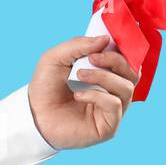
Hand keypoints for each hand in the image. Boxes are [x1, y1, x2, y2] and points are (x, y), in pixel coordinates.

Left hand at [27, 34, 140, 149]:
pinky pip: (115, 105)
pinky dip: (97, 96)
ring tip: (79, 75)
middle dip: (115, 60)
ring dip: (103, 77)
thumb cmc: (46, 86)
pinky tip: (78, 96)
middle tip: (92, 58)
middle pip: (132, 72)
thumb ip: (78, 45)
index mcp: (104, 73)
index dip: (122, 48)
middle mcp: (112, 90)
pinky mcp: (109, 125)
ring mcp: (112, 109)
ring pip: (126, 87)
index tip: (105, 41)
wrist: (33, 114)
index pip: (127, 59)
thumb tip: (105, 39)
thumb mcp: (55, 58)